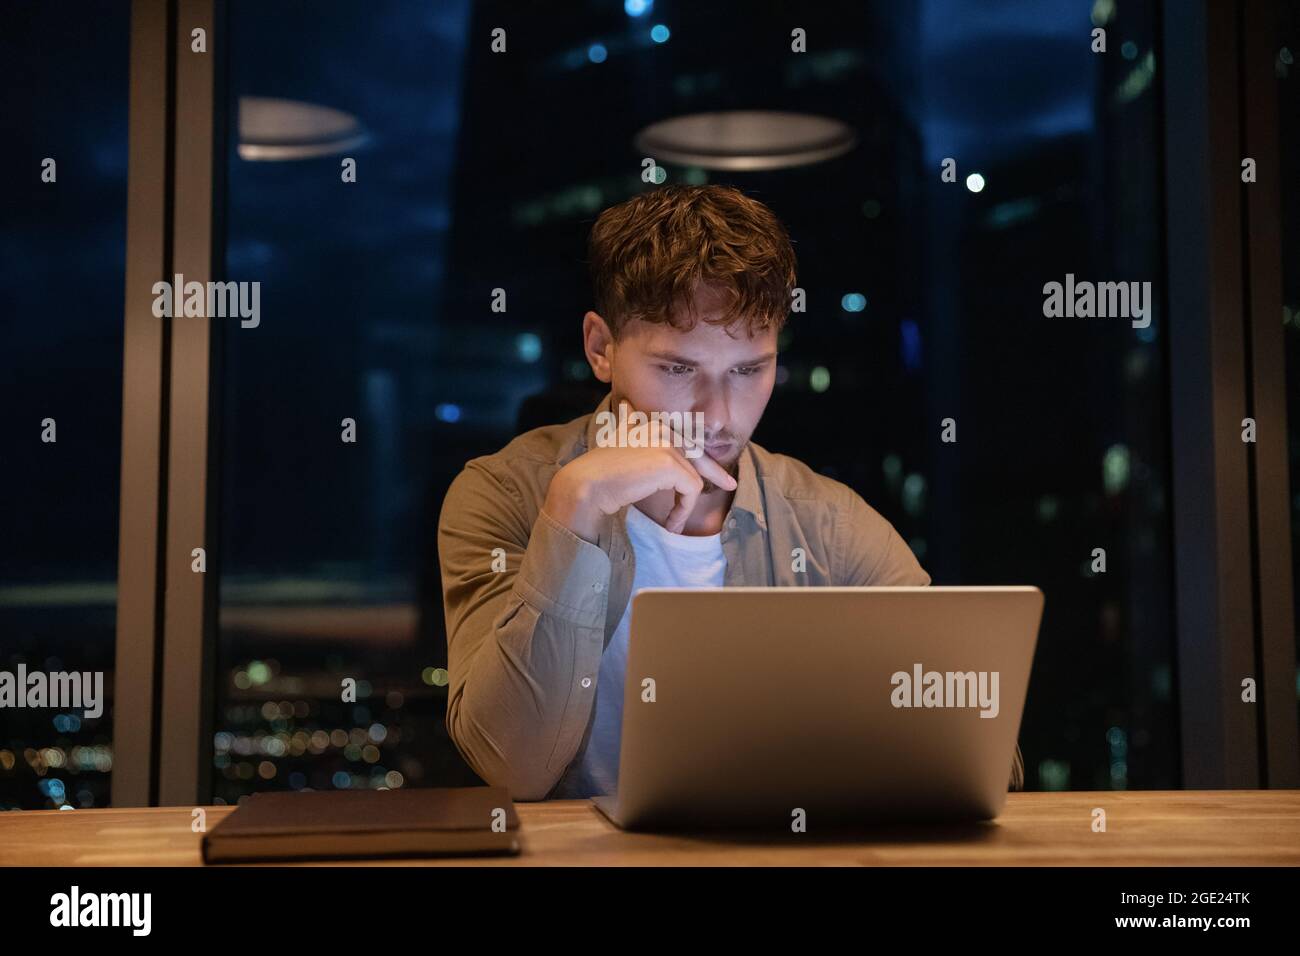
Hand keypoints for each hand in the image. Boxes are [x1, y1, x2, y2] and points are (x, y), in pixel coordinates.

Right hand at [542, 415, 735, 539]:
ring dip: (684, 506)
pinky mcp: (670, 463)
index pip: (686, 442)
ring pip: (693, 479)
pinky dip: (683, 511)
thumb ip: (631, 429)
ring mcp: (667, 444)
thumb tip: (631, 412)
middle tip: (731, 486)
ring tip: (672, 523)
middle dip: (715, 473)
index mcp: (654, 423)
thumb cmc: (601, 470)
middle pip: (698, 456)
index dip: (703, 460)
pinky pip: (691, 490)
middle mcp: (663, 428)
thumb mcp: (620, 445)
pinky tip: (670, 523)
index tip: (719, 474)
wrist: (589, 483)